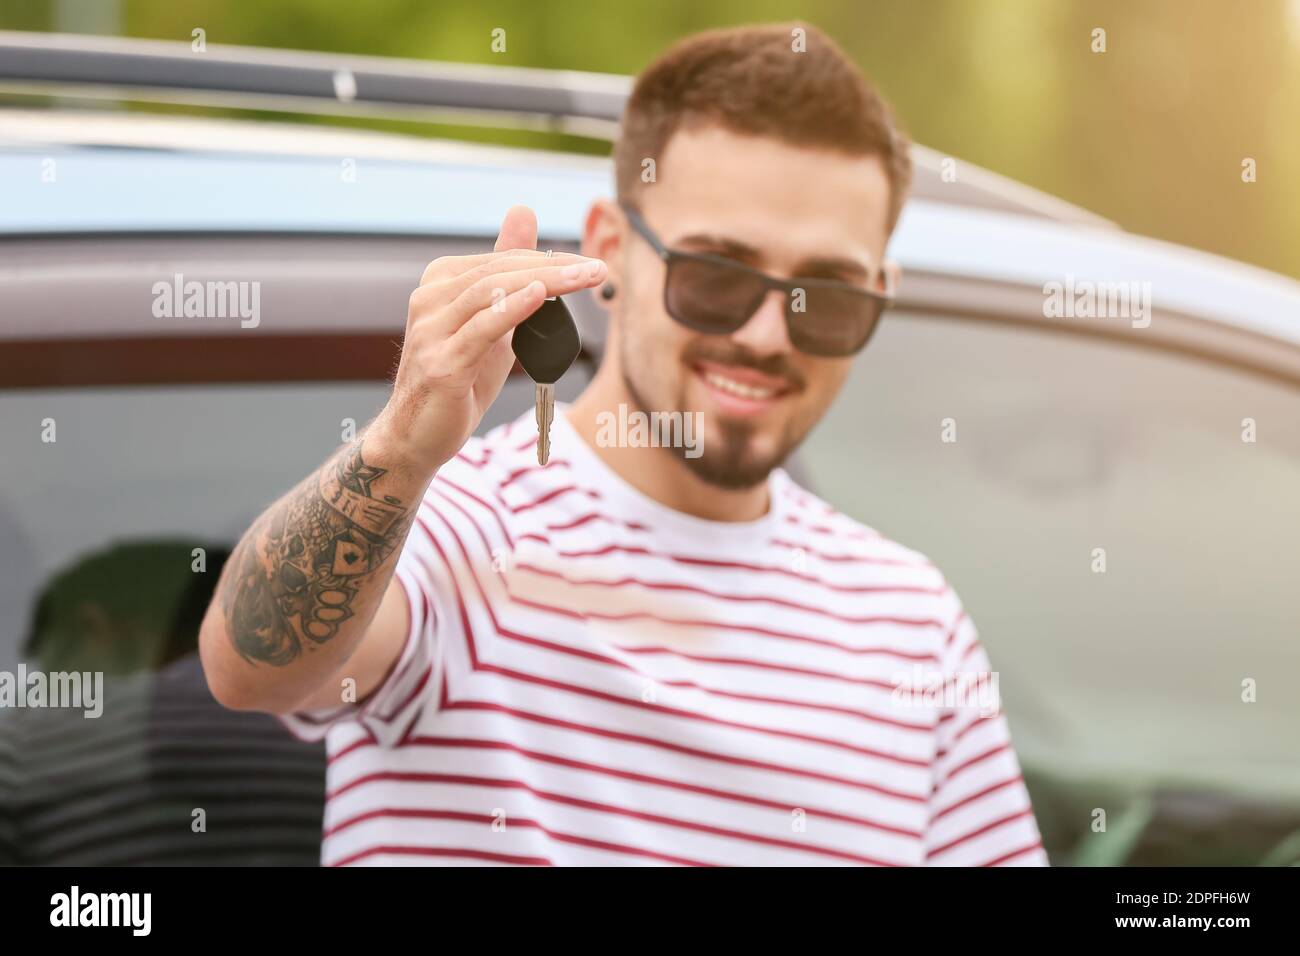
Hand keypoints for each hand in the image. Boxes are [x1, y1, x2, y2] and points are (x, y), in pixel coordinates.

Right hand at [373, 205, 606, 473]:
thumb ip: (505, 272)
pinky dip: (513, 308)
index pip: (503, 260)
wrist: (417, 436)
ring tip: (584, 279)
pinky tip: (541, 296)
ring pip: (491, 292)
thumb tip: (523, 212)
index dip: (550, 260)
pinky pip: (482, 329)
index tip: (592, 265)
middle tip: (597, 268)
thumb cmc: (459, 377)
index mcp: (440, 282)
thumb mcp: (489, 321)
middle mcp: (429, 299)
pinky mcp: (441, 364)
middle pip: (499, 271)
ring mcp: (431, 331)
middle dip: (554, 267)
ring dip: (545, 282)